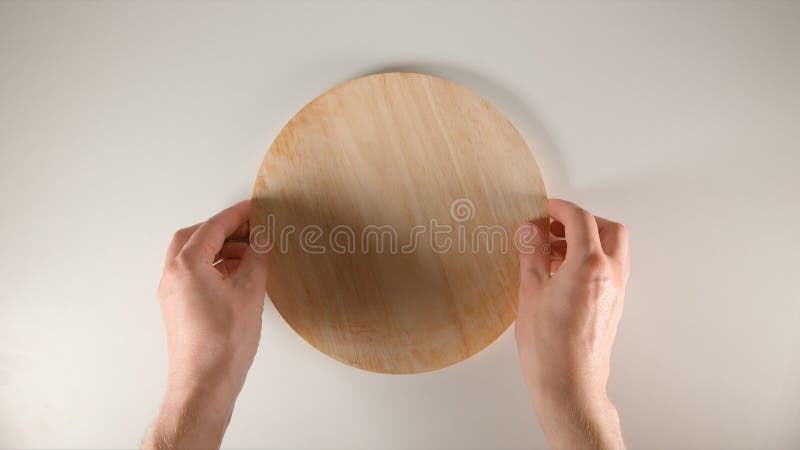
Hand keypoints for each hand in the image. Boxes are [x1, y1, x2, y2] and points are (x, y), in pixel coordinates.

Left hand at [143, 200, 268, 449]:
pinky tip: (236, 275)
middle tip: (250, 228)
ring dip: (218, 248)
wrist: (204, 383)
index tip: (254, 207)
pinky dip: (212, 265)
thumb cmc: (224, 342)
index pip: (213, 227)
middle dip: (222, 229)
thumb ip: (256, 259)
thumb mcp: (250, 292)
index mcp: (187, 265)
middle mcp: (172, 275)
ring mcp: (171, 292)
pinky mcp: (176, 308)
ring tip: (249, 253)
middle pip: (194, 236)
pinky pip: (192, 274)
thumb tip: (262, 240)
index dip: (237, 214)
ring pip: (191, 256)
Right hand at [515, 199, 628, 449]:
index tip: (544, 210)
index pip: (581, 220)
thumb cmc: (549, 345)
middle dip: (582, 222)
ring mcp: (616, 292)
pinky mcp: (614, 306)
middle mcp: (611, 275)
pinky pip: (609, 270)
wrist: (569, 385)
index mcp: (590, 265)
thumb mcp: (531, 291)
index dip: (561, 209)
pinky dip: (591, 260)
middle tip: (554, 226)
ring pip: (612, 250)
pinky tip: (563, 273)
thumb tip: (530, 230)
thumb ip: (533, 254)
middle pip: (609, 229)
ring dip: (588, 241)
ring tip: (553, 251)